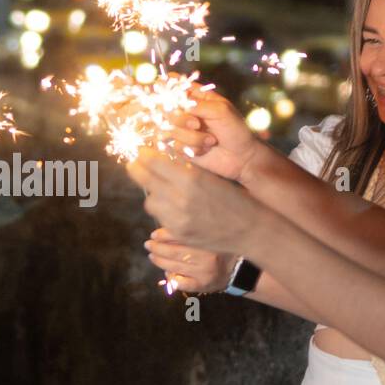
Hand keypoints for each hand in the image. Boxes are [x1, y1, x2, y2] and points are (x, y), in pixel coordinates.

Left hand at [127, 149, 270, 256]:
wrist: (249, 230)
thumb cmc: (233, 199)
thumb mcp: (211, 177)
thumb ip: (185, 167)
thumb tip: (160, 154)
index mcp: (191, 178)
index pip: (153, 161)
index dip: (143, 155)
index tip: (140, 151)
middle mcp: (181, 198)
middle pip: (144, 180)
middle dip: (137, 170)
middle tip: (135, 164)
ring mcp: (177, 219)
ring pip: (150, 201)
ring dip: (152, 193)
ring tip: (160, 188)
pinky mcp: (178, 233)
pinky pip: (160, 218)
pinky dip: (163, 210)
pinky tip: (171, 206)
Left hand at [143, 228, 232, 293]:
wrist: (240, 269)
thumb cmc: (222, 248)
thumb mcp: (210, 235)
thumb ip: (192, 231)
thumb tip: (165, 227)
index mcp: (209, 242)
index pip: (180, 237)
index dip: (164, 235)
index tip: (154, 234)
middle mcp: (207, 258)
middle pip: (174, 253)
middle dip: (157, 248)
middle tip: (148, 245)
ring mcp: (204, 274)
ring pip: (174, 267)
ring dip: (160, 261)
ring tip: (152, 256)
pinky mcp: (202, 286)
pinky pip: (181, 283)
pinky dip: (171, 278)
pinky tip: (167, 272)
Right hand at [168, 87, 266, 181]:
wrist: (241, 157)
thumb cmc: (235, 129)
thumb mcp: (220, 110)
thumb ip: (198, 105)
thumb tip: (177, 103)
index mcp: (195, 97)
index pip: (173, 86)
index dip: (166, 89)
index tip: (172, 98)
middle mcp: (185, 111)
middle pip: (165, 109)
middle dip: (180, 119)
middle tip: (197, 124)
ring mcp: (181, 129)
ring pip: (169, 130)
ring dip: (192, 137)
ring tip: (211, 140)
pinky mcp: (181, 147)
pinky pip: (176, 146)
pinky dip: (193, 148)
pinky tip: (206, 150)